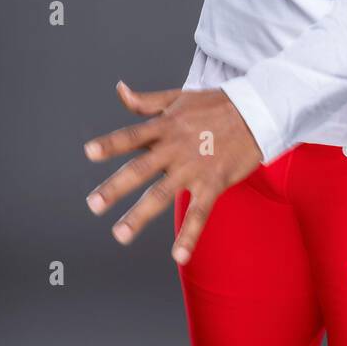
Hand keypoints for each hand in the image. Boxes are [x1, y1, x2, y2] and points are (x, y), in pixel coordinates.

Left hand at [84, 80, 262, 262]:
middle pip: (141, 168)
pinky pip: (200, 213)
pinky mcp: (213, 183)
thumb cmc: (215, 105)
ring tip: (120, 234)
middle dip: (116, 187)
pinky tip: (178, 256)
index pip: (133, 135)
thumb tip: (119, 90)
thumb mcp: (178, 98)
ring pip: (163, 194)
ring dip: (140, 215)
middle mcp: (176, 148)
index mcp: (166, 127)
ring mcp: (194, 167)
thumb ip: (146, 101)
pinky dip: (190, 235)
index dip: (111, 143)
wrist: (257, 112)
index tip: (89, 152)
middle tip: (94, 204)